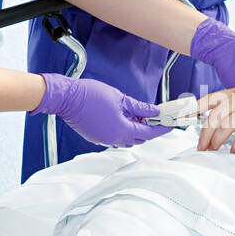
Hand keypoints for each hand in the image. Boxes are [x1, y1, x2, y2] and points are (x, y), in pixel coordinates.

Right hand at [36, 74, 160, 148]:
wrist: (66, 98)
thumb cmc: (90, 95)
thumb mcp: (119, 98)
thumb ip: (138, 107)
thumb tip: (154, 111)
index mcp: (121, 130)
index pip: (148, 133)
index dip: (160, 129)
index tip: (169, 124)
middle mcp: (113, 139)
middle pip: (138, 139)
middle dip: (148, 130)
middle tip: (154, 118)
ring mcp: (103, 140)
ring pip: (125, 140)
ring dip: (134, 131)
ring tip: (137, 117)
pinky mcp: (94, 137)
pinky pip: (113, 138)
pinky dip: (122, 131)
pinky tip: (122, 119)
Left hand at [196, 83, 234, 153]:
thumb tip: (225, 118)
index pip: (211, 99)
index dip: (194, 108)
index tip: (181, 118)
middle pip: (215, 116)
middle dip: (204, 134)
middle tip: (200, 148)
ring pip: (226, 126)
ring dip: (216, 142)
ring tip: (212, 152)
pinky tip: (233, 151)